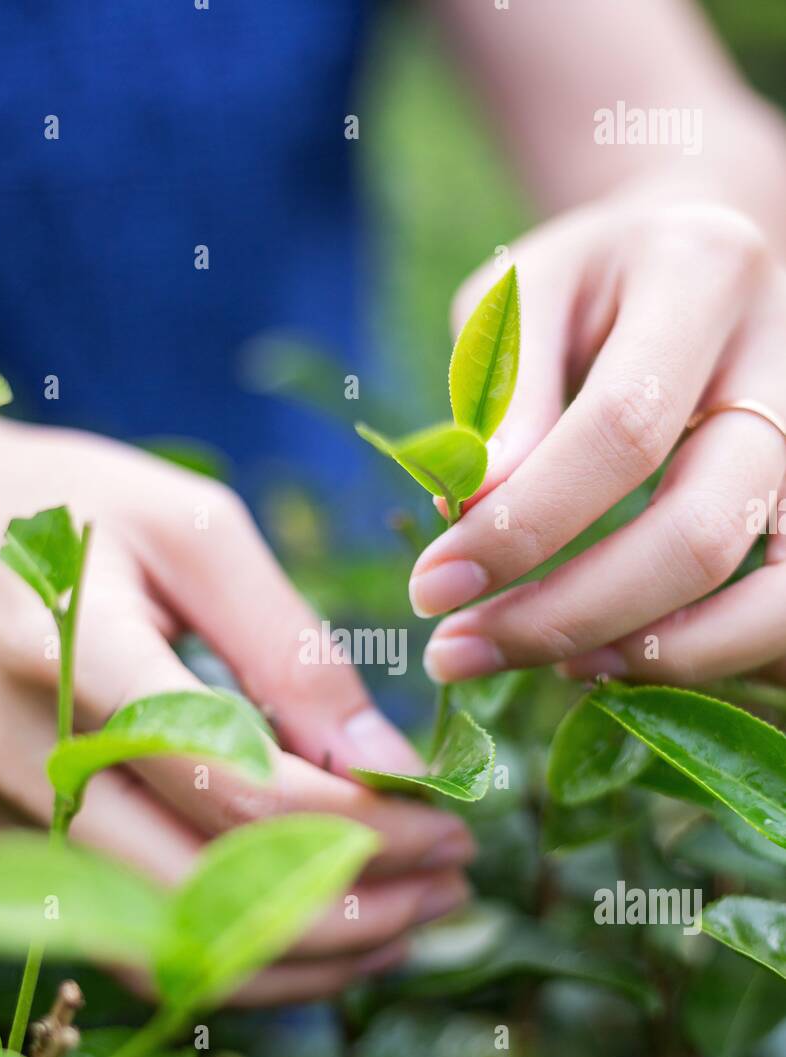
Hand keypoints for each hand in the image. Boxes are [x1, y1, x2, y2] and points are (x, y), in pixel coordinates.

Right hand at [0, 415, 472, 1002]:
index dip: (364, 827)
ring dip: (299, 960)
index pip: (238, 789)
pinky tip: (314, 930)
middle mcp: (20, 753)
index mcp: (76, 653)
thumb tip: (388, 768)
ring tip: (405, 925)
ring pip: (160, 944)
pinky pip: (124, 931)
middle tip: (452, 889)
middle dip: (350, 911)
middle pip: (199, 893)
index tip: (454, 825)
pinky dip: (229, 951)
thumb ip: (292, 652)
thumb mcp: (194, 532)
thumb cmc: (70, 507)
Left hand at [411, 196, 785, 686]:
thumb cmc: (593, 285)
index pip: (621, 430)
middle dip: (568, 615)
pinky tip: (625, 658)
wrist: (702, 259)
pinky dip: (713, 660)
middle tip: (459, 651)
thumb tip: (469, 518)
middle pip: (700, 532)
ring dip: (652, 658)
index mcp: (703, 274)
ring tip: (554, 667)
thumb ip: (502, 399)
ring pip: (772, 599)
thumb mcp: (522, 300)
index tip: (434, 586)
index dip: (522, 527)